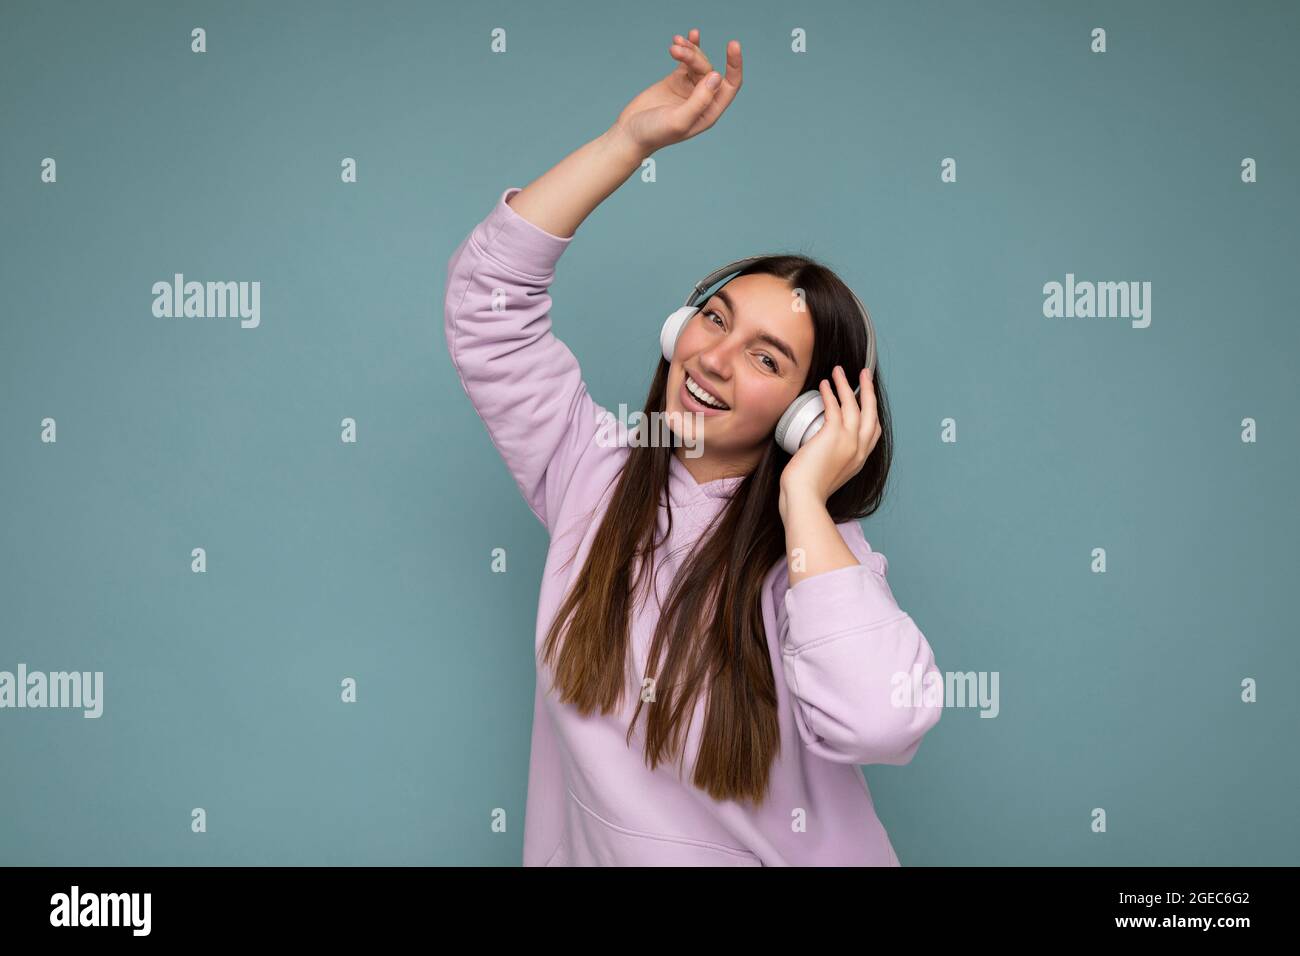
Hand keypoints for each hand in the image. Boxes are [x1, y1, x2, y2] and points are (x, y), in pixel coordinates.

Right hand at [610, 28, 742, 155]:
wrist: (630, 133)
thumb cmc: (654, 133)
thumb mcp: (679, 120)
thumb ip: (699, 100)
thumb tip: (716, 76)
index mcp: (709, 112)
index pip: (730, 86)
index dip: (734, 65)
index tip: (733, 44)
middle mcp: (703, 100)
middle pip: (709, 70)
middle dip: (695, 57)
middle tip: (675, 51)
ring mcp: (689, 90)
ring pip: (698, 63)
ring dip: (689, 51)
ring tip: (674, 45)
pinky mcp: (676, 81)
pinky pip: (687, 62)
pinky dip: (688, 48)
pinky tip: (687, 36)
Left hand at [780, 366, 880, 506]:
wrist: (804, 497)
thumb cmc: (809, 491)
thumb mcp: (829, 475)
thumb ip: (831, 461)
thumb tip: (819, 450)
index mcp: (859, 460)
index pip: (874, 432)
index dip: (871, 413)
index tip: (866, 401)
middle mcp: (859, 449)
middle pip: (871, 413)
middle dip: (868, 391)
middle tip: (865, 374)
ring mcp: (849, 441)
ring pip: (853, 405)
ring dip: (846, 384)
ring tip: (839, 371)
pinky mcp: (833, 435)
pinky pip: (835, 406)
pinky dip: (830, 392)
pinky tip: (825, 384)